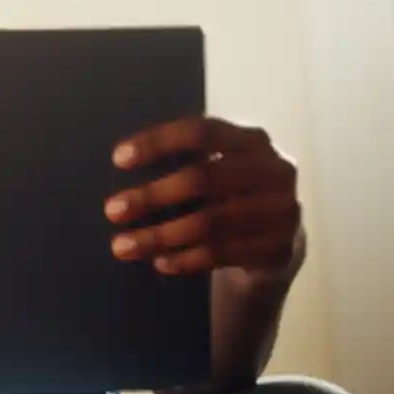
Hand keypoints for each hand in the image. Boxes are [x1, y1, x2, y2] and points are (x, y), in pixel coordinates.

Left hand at [105, 117, 301, 277]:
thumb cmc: (230, 194)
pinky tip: (159, 261)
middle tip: (112, 210)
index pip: (202, 131)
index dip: (159, 142)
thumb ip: (184, 162)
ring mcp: (281, 211)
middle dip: (152, 196)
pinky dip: (186, 259)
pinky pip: (222, 253)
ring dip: (160, 236)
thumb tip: (121, 165)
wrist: (278, 238)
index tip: (118, 159)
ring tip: (122, 246)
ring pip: (210, 223)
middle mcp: (274, 171)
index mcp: (252, 140)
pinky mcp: (279, 248)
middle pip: (203, 178)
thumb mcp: (217, 169)